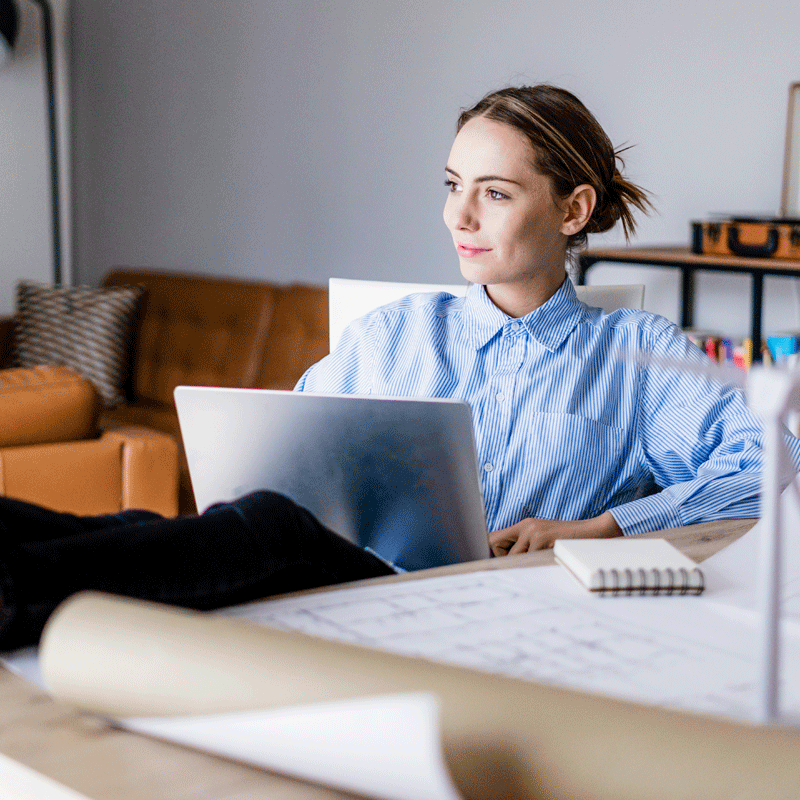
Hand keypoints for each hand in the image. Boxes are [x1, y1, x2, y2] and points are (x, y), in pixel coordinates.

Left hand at [489, 512, 621, 556]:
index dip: (493, 553)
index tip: (500, 563)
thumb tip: (504, 563)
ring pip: (512, 556)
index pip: (493, 538)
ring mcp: (533, 531)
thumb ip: (525, 546)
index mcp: (524, 526)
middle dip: (504, 560)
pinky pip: (527, 559)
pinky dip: (534, 565)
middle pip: (495, 546)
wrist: (593, 533)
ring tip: (538, 564)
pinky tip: (546, 562)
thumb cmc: (568, 541)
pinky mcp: (541, 538)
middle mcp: (526, 526)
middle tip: (520, 566)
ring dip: (521, 565)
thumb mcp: (543, 539)